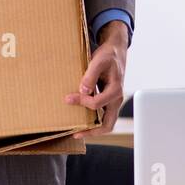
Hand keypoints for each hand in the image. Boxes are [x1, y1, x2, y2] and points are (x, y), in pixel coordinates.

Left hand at [65, 20, 128, 136]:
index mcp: (115, 90)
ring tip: (78, 130)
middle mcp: (116, 99)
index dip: (81, 102)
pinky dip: (93, 121)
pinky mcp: (109, 101)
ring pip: (106, 123)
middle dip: (92, 131)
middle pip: (108, 124)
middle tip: (76, 133)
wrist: (116, 51)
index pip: (97, 103)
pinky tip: (82, 119)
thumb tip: (83, 91)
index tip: (68, 98)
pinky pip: (103, 116)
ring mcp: (113, 101)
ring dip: (93, 128)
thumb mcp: (98, 61)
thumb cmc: (108, 56)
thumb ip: (91, 76)